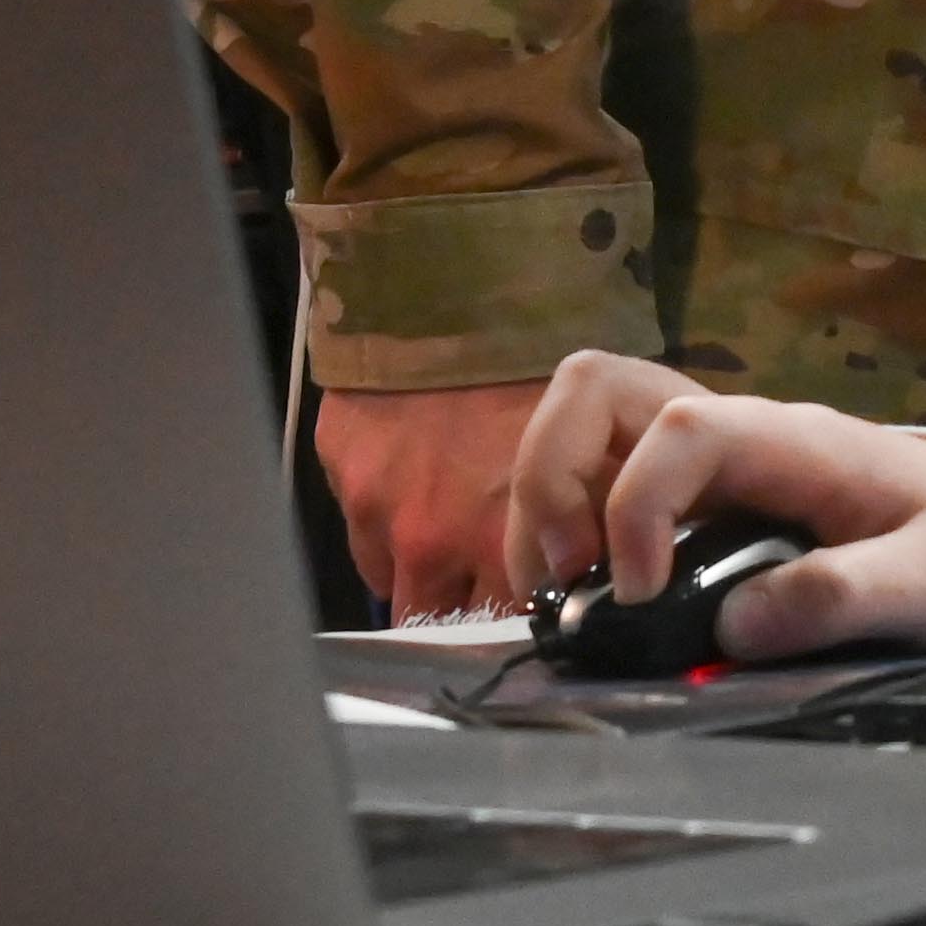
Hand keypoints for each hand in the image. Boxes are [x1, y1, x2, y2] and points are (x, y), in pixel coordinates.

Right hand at [316, 376, 558, 618]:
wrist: (457, 295)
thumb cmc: (532, 372)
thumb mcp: (577, 454)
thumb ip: (565, 526)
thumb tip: (575, 576)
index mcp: (504, 539)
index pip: (509, 629)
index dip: (523, 624)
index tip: (539, 614)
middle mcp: (436, 544)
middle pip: (446, 630)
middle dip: (471, 616)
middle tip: (495, 587)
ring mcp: (382, 518)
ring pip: (402, 594)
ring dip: (428, 580)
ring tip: (454, 542)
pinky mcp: (348, 488)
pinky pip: (370, 548)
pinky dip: (390, 540)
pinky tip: (416, 503)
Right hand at [506, 347, 925, 663]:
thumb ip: (844, 599)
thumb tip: (736, 628)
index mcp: (792, 439)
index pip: (682, 427)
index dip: (638, 504)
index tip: (645, 594)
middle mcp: (736, 430)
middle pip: (598, 390)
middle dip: (551, 479)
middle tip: (566, 582)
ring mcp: (710, 456)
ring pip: (584, 425)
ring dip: (545, 500)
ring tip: (557, 595)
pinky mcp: (698, 492)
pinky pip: (604, 475)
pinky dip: (567, 525)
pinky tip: (582, 596)